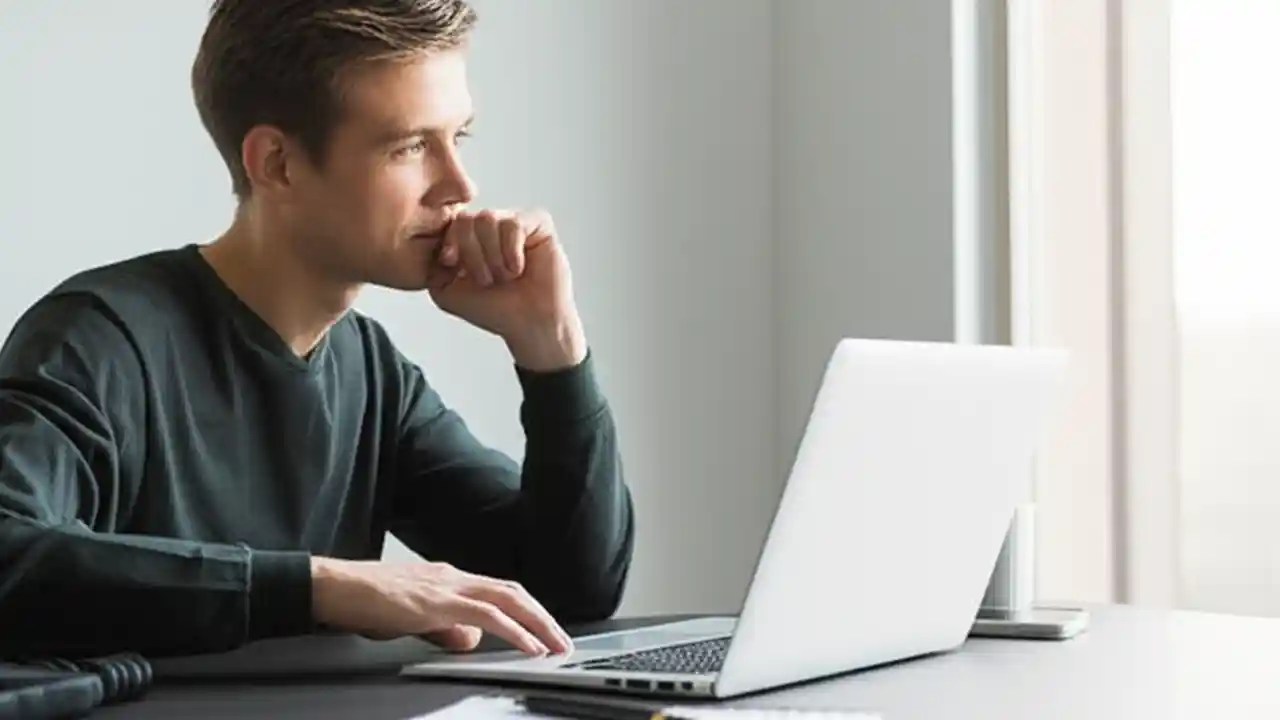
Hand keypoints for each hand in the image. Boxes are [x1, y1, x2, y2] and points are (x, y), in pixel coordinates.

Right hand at [310, 557, 573, 655]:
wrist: (332, 587)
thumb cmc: (363, 601)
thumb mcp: (413, 618)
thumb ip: (444, 627)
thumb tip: (471, 640)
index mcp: (448, 578)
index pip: (500, 589)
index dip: (528, 608)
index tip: (546, 629)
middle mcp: (453, 576)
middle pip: (513, 591)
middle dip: (542, 616)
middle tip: (563, 640)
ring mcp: (446, 586)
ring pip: (507, 599)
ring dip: (537, 623)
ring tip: (555, 644)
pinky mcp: (437, 602)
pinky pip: (487, 615)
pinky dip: (514, 630)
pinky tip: (528, 645)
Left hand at [427, 209, 586, 371]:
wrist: (530, 324)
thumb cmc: (496, 310)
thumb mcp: (446, 292)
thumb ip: (430, 267)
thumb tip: (435, 245)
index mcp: (469, 240)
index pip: (450, 223)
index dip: (450, 242)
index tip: (451, 263)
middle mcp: (490, 228)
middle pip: (467, 219)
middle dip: (472, 254)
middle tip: (487, 280)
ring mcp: (514, 224)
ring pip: (489, 219)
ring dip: (493, 256)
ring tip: (506, 277)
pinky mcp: (538, 224)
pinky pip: (514, 224)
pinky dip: (512, 251)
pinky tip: (519, 268)